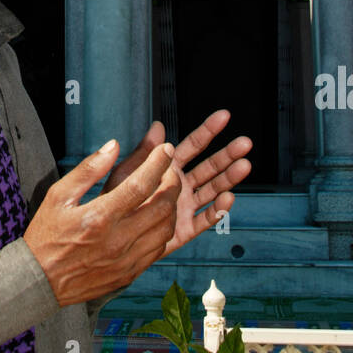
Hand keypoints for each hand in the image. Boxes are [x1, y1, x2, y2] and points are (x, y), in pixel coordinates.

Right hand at [24, 139, 181, 306]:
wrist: (39, 281)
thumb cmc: (46, 235)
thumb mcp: (58, 196)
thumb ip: (88, 170)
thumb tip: (113, 146)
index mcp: (99, 217)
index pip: (140, 185)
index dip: (158, 163)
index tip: (166, 148)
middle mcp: (117, 241)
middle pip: (162, 207)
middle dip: (172, 183)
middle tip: (170, 169)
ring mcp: (126, 261)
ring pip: (166, 229)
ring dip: (172, 206)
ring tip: (166, 191)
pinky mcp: (129, 274)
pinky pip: (159, 249)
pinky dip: (164, 229)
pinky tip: (157, 217)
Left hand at [102, 111, 251, 257]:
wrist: (107, 236)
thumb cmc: (113, 201)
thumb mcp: (127, 172)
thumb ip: (146, 152)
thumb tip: (158, 125)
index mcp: (168, 168)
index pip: (193, 145)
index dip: (208, 131)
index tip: (224, 116)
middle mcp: (180, 185)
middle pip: (209, 167)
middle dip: (227, 154)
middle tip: (245, 143)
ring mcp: (184, 207)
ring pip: (212, 190)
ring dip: (228, 178)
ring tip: (244, 166)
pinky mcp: (184, 230)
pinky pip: (204, 220)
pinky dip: (217, 211)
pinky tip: (227, 199)